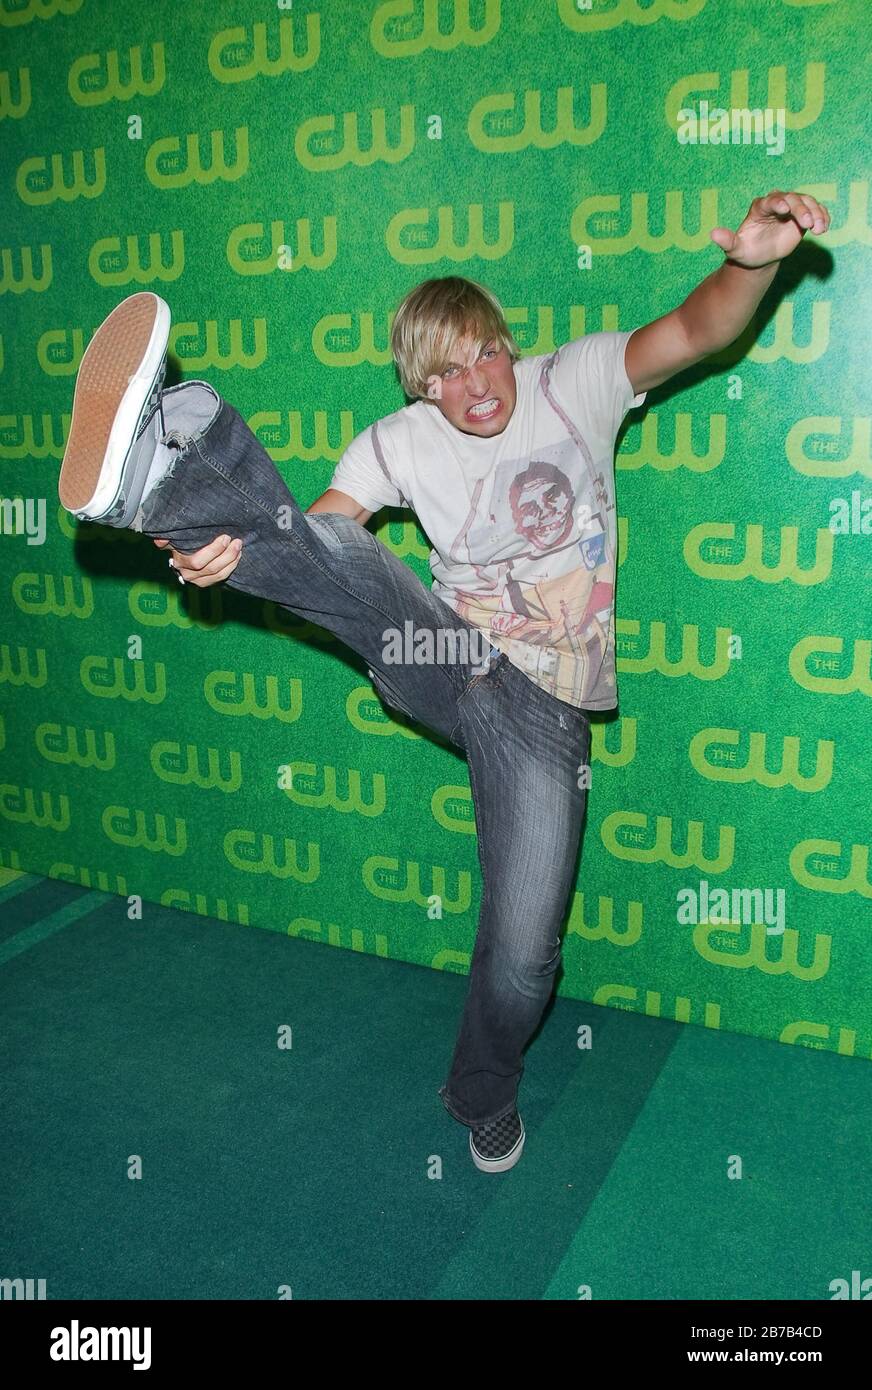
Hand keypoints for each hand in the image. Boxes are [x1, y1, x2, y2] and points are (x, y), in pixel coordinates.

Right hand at [153, 533, 242, 585]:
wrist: (181, 555)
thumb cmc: (180, 542)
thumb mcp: (173, 538)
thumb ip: (167, 538)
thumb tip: (159, 541)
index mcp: (179, 561)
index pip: (197, 561)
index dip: (214, 550)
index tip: (225, 537)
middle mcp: (186, 574)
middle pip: (211, 568)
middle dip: (227, 554)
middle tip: (236, 541)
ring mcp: (197, 581)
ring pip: (218, 574)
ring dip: (232, 560)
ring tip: (239, 547)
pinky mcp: (205, 583)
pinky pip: (221, 578)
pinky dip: (231, 566)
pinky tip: (237, 556)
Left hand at [710, 191, 829, 267]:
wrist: (759, 257)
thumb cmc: (746, 251)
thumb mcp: (735, 250)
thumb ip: (727, 241)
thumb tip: (713, 234)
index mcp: (760, 207)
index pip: (771, 200)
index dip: (779, 202)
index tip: (786, 208)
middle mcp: (778, 204)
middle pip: (793, 199)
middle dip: (801, 209)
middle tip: (808, 224)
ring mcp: (792, 208)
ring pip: (807, 202)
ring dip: (816, 212)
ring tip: (820, 228)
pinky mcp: (803, 216)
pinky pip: (816, 211)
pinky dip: (822, 216)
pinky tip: (824, 227)